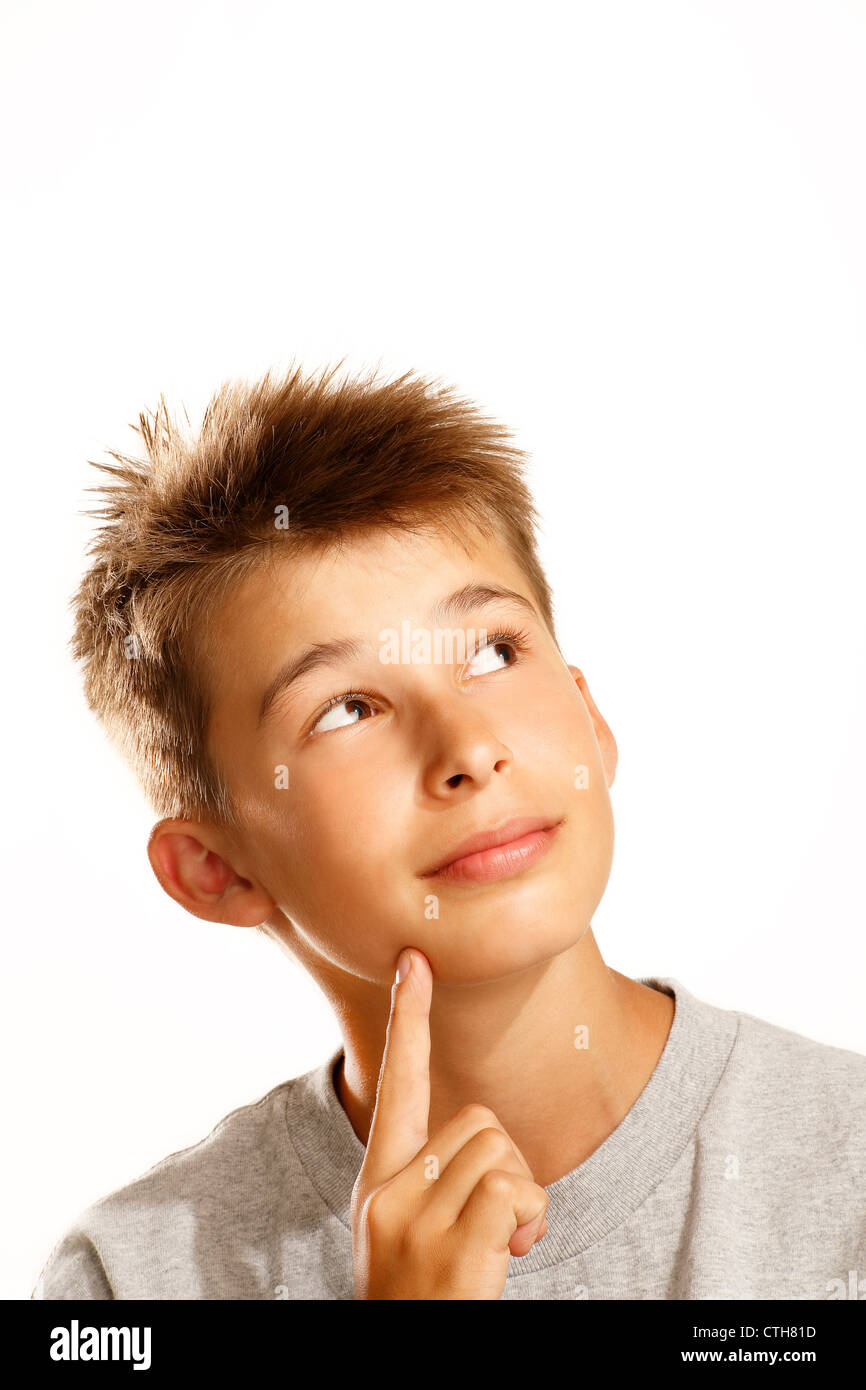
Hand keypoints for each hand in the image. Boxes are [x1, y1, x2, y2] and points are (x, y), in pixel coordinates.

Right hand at [350, 947, 548, 1299]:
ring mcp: (414, 1222)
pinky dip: (528, 1219)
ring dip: (521, 1197)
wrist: (403, 1364)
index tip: (413, 959)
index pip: (394, 1085)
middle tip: (493, 1226)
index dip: (408, 1020)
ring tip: (495, 1249)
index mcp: (378, 1185)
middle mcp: (387, 1194)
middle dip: (505, 1164)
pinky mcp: (449, 1248)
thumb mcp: (410, 1236)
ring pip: (502, 1153)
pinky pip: (515, 1191)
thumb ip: (434, 1183)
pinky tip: (507, 1257)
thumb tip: (490, 1151)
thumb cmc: (423, 1303)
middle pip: (479, 1122)